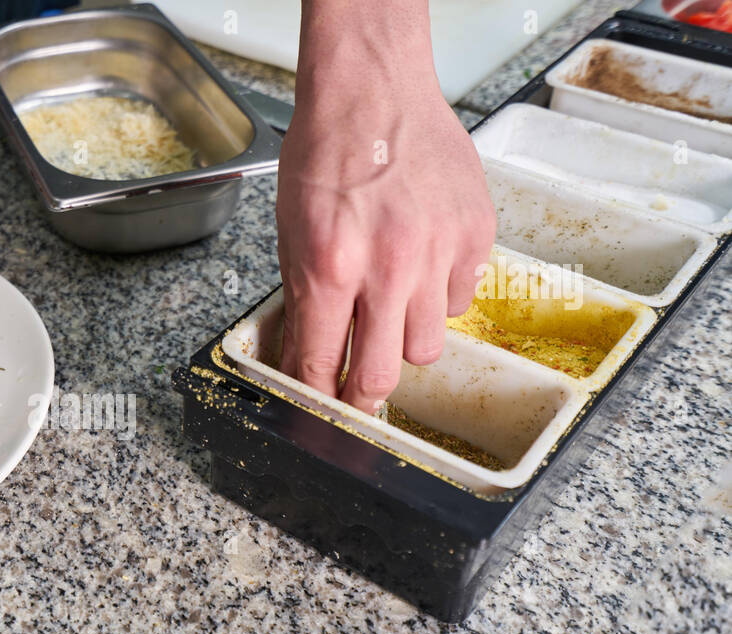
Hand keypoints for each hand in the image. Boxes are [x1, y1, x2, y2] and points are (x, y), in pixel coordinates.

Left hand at [276, 0, 495, 413]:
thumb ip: (304, 301)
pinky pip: (459, 300)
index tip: (319, 411)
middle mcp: (387, 265)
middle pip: (381, 375)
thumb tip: (307, 357)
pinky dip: (439, 297)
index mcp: (330, 264)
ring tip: (390, 313)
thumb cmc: (326, 151)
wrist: (374, 90)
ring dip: (404, 343)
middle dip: (363, 395)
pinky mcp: (474, 236)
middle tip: (357, 393)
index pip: (321, 361)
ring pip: (427, 347)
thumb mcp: (291, 232)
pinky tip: (420, 268)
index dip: (317, 398)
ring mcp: (436, 251)